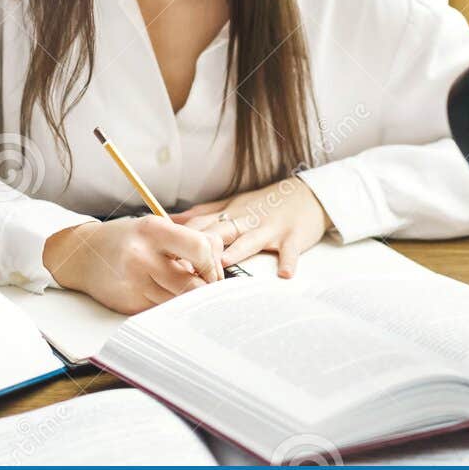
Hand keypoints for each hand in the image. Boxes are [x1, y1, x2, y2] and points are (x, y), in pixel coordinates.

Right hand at [42, 217, 223, 314]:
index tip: (212, 270)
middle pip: (194, 284)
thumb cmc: (127, 239)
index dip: (213, 263)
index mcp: (153, 230)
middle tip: (208, 288)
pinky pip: (164, 310)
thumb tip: (220, 261)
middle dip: (207, 289)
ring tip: (187, 290)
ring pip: (181, 301)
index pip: (201, 248)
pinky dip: (171, 306)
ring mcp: (136, 284)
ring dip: (189, 299)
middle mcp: (143, 257)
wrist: (82, 255)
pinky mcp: (131, 304)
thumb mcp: (155, 227)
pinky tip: (166, 296)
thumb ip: (188, 241)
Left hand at [174, 177, 333, 276]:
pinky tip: (284, 275)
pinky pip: (290, 251)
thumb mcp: (232, 203)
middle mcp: (246, 220)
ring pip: (250, 240)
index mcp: (229, 214)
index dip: (180, 238)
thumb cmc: (265, 203)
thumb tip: (169, 219)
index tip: (161, 253)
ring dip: (237, 252)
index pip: (200, 225)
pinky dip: (288, 262)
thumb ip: (202, 213)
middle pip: (220, 232)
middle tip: (183, 266)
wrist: (306, 195)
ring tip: (223, 264)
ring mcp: (269, 228)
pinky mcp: (293, 237)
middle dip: (202, 248)